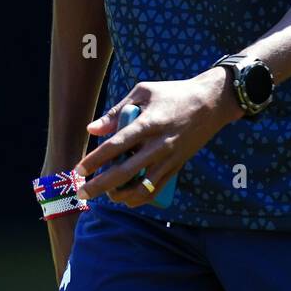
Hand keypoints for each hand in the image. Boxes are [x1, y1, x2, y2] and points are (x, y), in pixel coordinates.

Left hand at [74, 69, 242, 206]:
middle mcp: (159, 144)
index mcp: (148, 123)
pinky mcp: (178, 166)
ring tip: (106, 194)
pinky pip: (157, 189)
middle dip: (100, 185)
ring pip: (142, 187)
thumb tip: (91, 129)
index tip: (79, 169)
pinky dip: (140, 198)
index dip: (95, 159)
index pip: (116, 145)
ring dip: (120, 196)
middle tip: (82, 192)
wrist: (212, 102)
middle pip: (125, 172)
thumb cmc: (173, 93)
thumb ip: (116, 112)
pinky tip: (126, 199)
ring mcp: (170, 158)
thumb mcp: (143, 92)